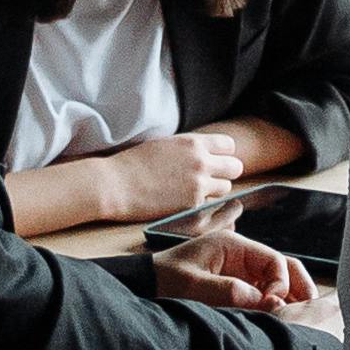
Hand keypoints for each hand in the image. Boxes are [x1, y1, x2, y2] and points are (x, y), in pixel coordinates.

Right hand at [11, 126, 241, 244]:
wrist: (114, 185)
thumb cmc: (133, 163)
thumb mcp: (165, 144)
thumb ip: (189, 148)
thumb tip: (206, 153)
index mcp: (193, 142)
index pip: (229, 146)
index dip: (222, 155)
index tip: (213, 162)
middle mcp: (201, 161)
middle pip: (235, 167)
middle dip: (224, 174)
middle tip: (209, 181)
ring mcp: (199, 184)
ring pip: (226, 189)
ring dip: (214, 192)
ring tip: (193, 193)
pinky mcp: (192, 205)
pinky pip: (209, 206)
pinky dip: (201, 207)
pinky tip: (183, 205)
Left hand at [151, 224, 316, 314]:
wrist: (144, 286)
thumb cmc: (164, 280)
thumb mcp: (192, 285)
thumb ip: (227, 291)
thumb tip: (262, 300)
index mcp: (233, 246)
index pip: (274, 260)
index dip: (281, 284)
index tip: (274, 306)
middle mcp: (242, 255)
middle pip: (283, 267)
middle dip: (298, 287)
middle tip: (309, 310)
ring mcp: (241, 270)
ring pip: (277, 280)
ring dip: (290, 297)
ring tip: (300, 317)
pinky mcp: (237, 286)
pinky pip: (264, 293)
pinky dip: (275, 305)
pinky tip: (280, 320)